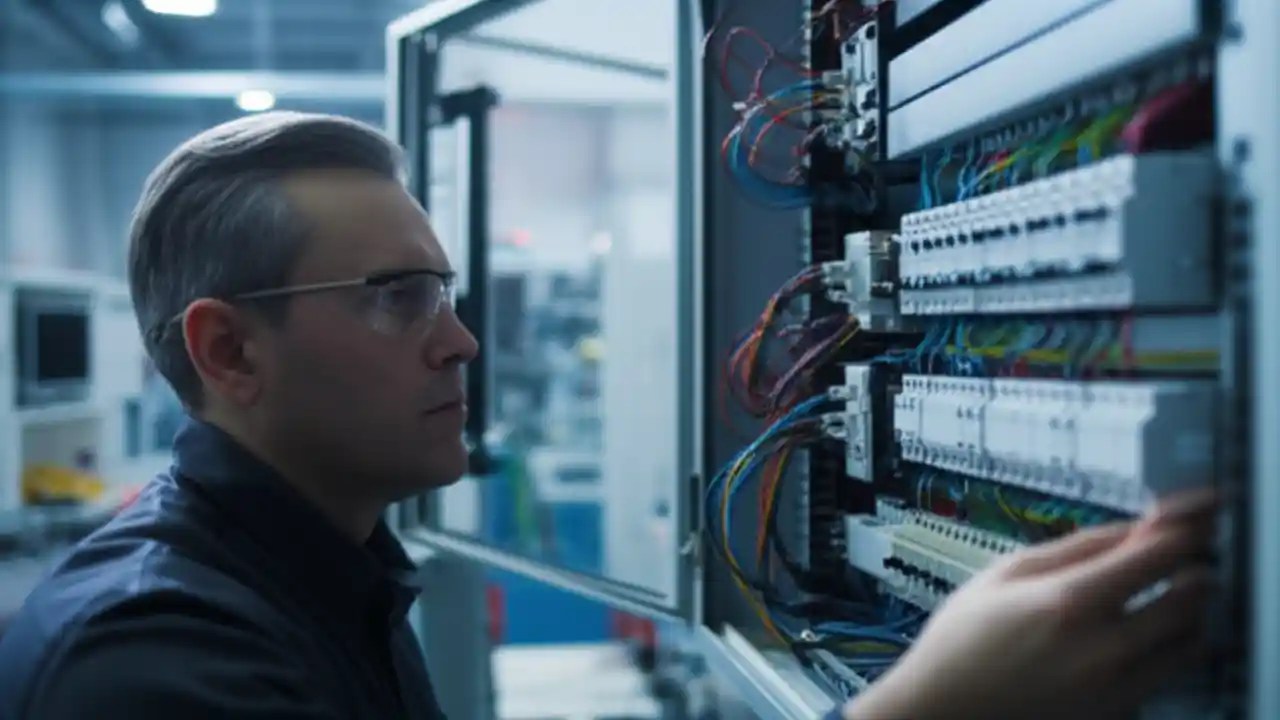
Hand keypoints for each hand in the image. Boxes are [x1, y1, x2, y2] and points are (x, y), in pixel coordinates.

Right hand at [843, 489, 1215, 719]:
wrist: (943, 712)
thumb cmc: (962, 643)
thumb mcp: (1005, 573)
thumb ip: (1075, 547)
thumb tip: (1132, 527)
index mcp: (1068, 602)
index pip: (1160, 555)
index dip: (1188, 526)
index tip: (1196, 513)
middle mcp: (1102, 649)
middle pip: (1192, 597)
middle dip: (1196, 566)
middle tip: (1183, 553)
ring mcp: (1115, 688)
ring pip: (1193, 640)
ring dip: (1191, 609)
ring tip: (1165, 593)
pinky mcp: (1118, 713)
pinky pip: (1170, 673)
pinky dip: (1170, 647)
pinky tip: (1142, 633)